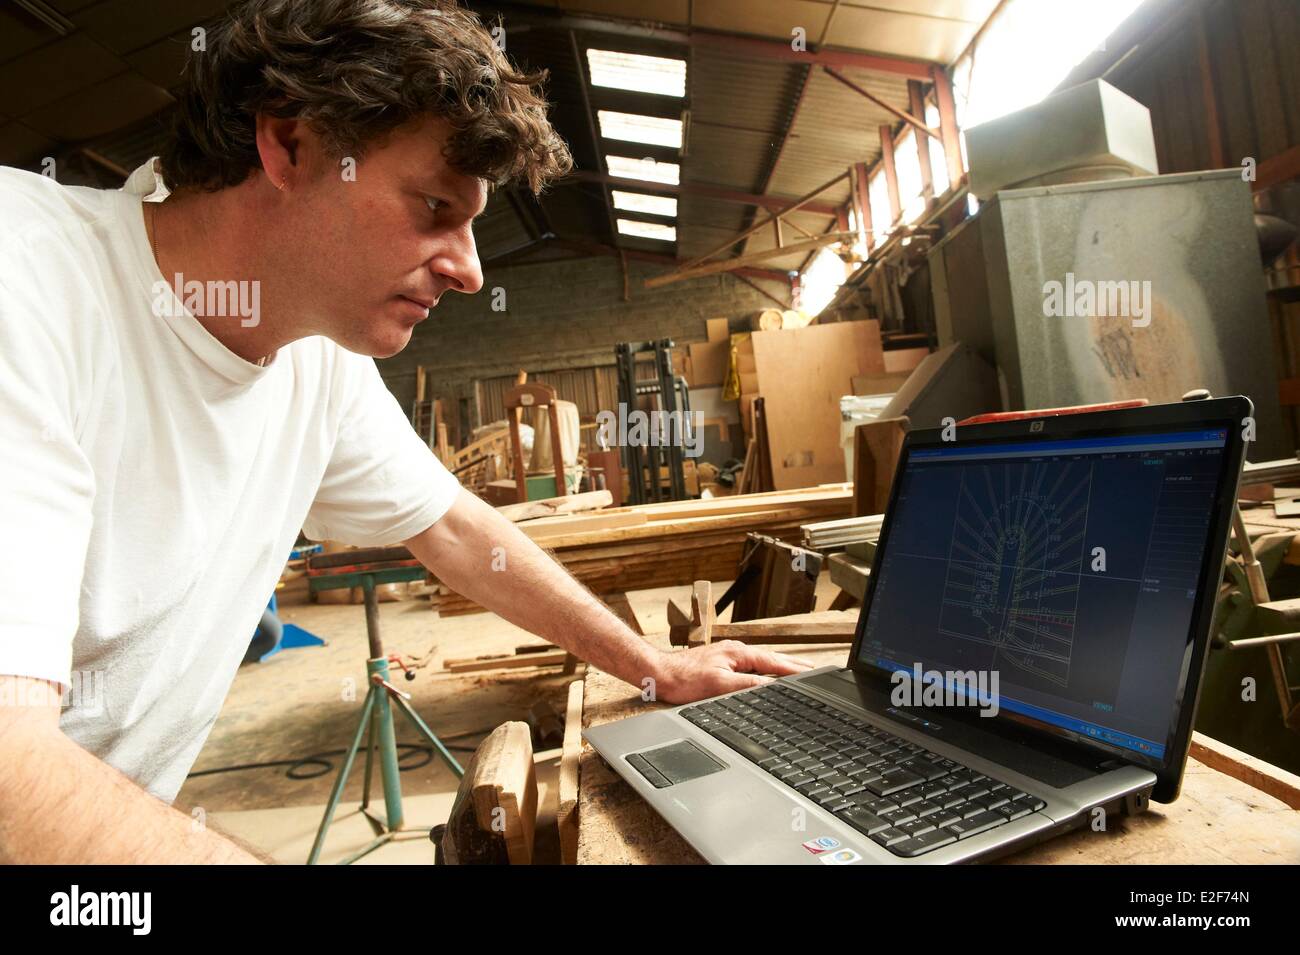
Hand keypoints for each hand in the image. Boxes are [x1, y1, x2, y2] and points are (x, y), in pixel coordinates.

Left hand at [651, 641, 815, 704]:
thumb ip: (747, 685)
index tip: (814, 673)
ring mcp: (730, 657)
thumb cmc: (684, 679)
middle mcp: (737, 652)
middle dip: (794, 665)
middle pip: (772, 659)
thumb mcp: (719, 685)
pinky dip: (766, 670)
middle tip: (814, 671)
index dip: (795, 669)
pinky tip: (767, 676)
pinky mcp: (723, 664)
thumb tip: (771, 687)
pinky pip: (752, 666)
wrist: (660, 674)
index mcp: (740, 654)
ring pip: (763, 662)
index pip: (775, 662)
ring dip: (781, 667)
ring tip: (797, 672)